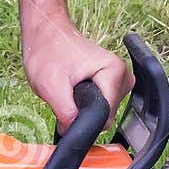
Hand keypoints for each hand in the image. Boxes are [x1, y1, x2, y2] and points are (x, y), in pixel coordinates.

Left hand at [20, 14, 131, 129]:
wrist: (46, 34)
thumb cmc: (47, 51)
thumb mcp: (50, 87)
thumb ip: (66, 114)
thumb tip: (74, 134)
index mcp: (114, 72)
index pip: (105, 117)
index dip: (84, 119)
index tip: (68, 104)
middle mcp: (123, 75)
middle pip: (106, 115)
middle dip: (83, 111)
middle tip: (66, 91)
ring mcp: (119, 79)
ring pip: (103, 112)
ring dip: (83, 106)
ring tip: (69, 87)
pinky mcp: (113, 83)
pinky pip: (102, 105)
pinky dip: (86, 102)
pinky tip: (75, 88)